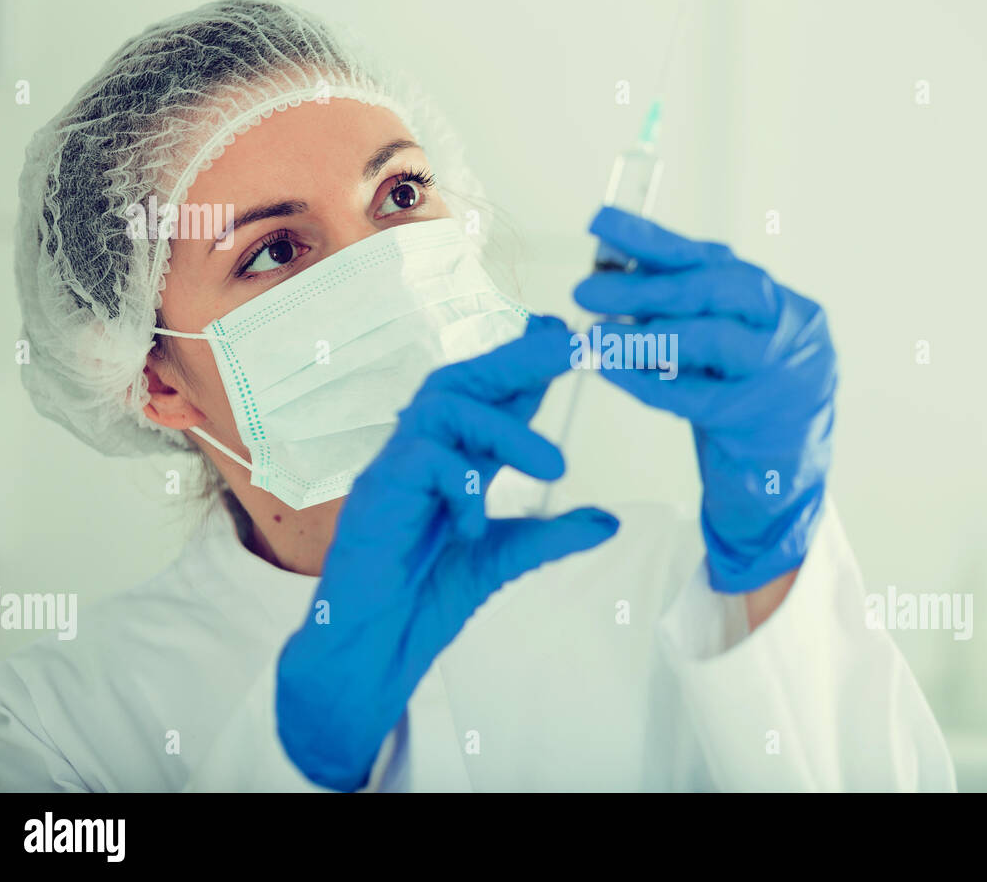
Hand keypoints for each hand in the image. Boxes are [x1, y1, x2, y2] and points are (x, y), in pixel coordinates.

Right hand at [275, 315, 618, 790]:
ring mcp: (395, 469)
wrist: (374, 650)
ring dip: (505, 428)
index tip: (568, 336)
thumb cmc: (425, 599)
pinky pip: (420, 458)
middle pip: (464, 380)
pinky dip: (460, 485)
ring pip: (443, 406)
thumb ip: (553, 535)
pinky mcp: (374, 493)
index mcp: (452, 460)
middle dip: (517, 358)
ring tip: (555, 468)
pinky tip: (475, 527)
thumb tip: (612, 522)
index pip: (489, 396)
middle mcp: (423, 454)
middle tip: (570, 346)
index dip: (527, 362)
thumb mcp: (506, 558)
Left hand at [574, 207, 836, 592]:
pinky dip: (647, 380)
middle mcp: (791, 329)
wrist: (789, 478)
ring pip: (712, 339)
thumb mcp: (726, 345)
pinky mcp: (756, 420)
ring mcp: (781, 374)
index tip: (600, 221)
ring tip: (594, 333)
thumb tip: (610, 269)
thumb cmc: (747, 400)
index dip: (652, 238)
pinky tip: (610, 370)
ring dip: (644, 333)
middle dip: (646, 286)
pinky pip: (695, 395)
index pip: (712, 258)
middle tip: (587, 289)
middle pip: (719, 290)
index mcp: (780, 303)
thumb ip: (683, 309)